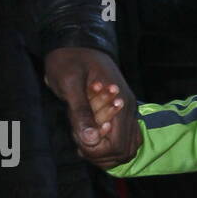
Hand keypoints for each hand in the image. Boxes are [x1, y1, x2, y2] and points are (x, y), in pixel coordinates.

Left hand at [43, 47, 140, 166]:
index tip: (79, 142)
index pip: (117, 145)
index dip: (98, 151)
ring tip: (83, 143)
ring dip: (104, 152)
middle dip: (101, 155)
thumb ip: (81, 112)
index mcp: (119, 104)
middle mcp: (127, 110)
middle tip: (79, 145)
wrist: (76, 42)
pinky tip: (89, 139)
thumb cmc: (69, 60)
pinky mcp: (120, 111)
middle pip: (124, 150)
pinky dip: (106, 145)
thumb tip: (90, 139)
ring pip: (125, 147)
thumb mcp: (70, 83)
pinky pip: (121, 137)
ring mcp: (126, 111)